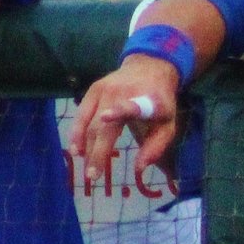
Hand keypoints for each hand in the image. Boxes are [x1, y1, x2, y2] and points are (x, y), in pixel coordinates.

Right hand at [70, 56, 180, 181]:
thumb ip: (156, 146)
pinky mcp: (93, 89)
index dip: (119, 111)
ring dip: (84, 145)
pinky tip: (76, 149)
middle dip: (97, 152)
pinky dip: (76, 132)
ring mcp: (104, 89)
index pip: (132, 106)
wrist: (149, 66)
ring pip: (89, 122)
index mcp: (145, 100)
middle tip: (92, 176)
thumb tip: (139, 168)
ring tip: (83, 165)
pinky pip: (81, 114)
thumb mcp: (168, 123)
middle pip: (104, 126)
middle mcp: (121, 93)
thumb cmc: (160, 102)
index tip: (106, 118)